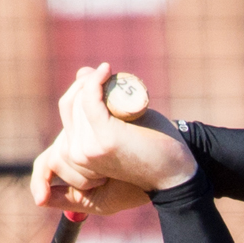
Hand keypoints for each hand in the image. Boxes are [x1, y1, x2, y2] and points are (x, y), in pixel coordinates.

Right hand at [30, 63, 197, 212]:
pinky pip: (90, 101)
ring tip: (113, 77)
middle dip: (86, 83)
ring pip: (79, 101)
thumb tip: (83, 72)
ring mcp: (89, 148)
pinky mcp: (106, 138)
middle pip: (71, 103)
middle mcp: (78, 153)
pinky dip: (95, 81)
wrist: (176, 173)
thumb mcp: (121, 126)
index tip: (102, 75)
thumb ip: (100, 105)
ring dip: (93, 82)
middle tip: (108, 74)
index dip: (80, 87)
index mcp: (77, 154)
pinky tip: (106, 69)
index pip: (67, 110)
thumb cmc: (152, 148)